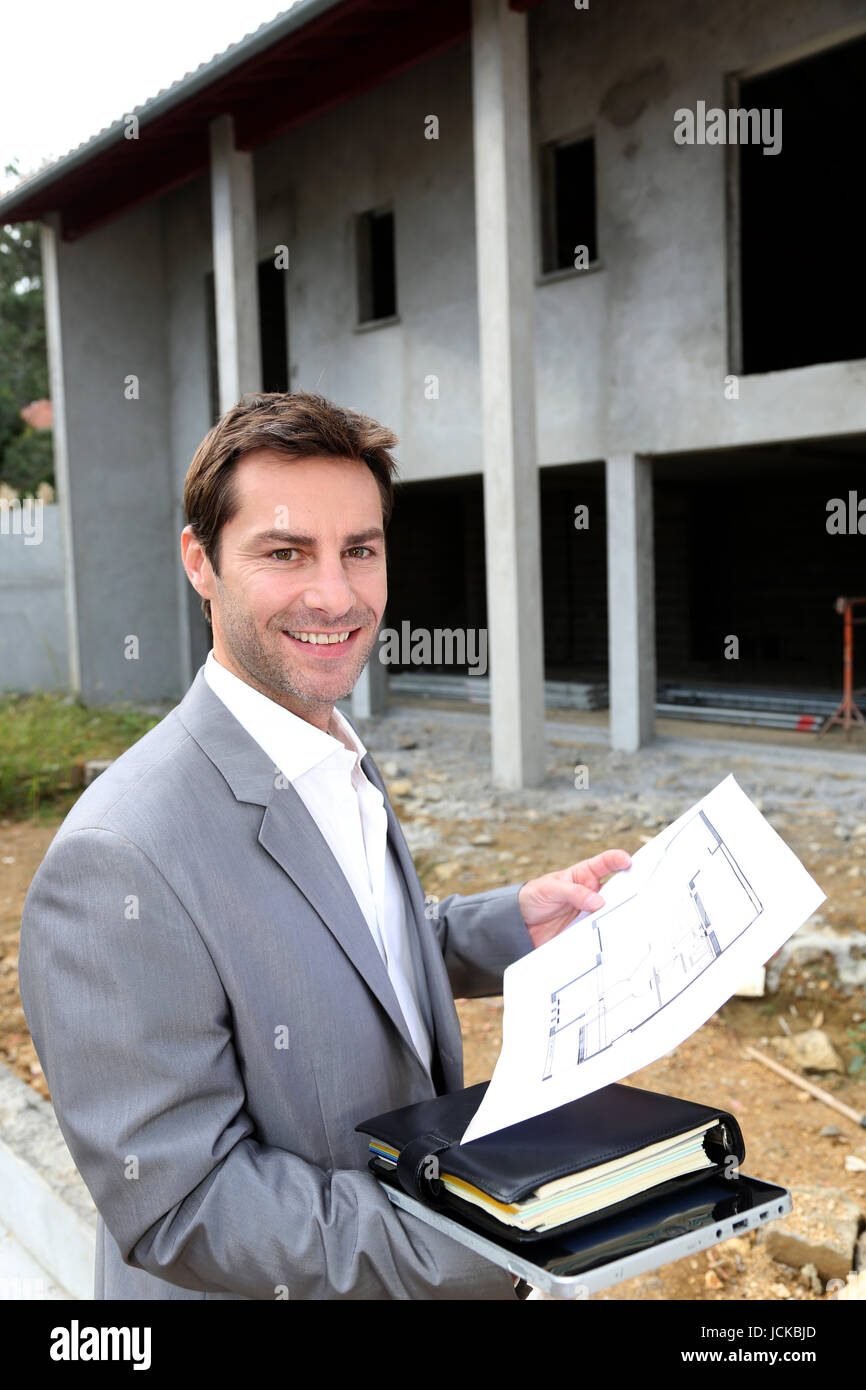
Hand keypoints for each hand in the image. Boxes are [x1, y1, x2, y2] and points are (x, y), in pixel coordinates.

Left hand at [517, 850, 631, 948]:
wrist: (520, 924)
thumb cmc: (534, 896)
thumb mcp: (550, 889)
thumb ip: (573, 892)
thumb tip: (598, 901)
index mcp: (584, 875)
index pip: (605, 863)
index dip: (618, 859)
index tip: (628, 861)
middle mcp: (591, 893)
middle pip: (616, 889)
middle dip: (628, 890)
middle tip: (636, 893)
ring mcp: (590, 912)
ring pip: (612, 912)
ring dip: (618, 914)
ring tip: (624, 917)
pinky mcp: (586, 930)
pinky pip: (600, 931)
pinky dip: (606, 934)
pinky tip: (610, 937)